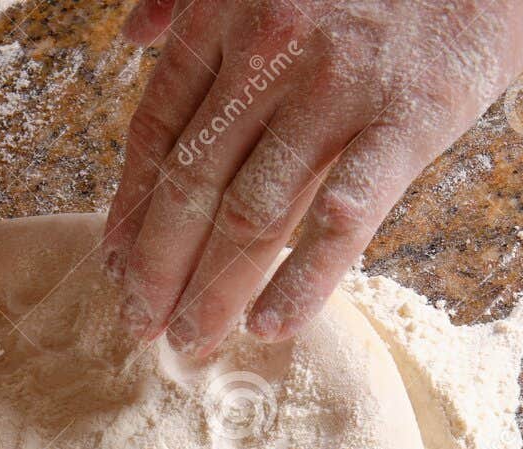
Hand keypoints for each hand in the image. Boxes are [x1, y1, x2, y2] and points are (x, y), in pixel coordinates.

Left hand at [103, 0, 522, 356]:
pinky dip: (302, 280)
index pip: (157, 129)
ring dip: (213, 289)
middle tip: (140, 325)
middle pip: (192, 183)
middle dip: (158, 266)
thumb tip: (137, 32)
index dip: (130, 206)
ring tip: (191, 342)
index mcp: (226, 10)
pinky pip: (341, 216)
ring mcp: (335, 88)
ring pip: (252, 212)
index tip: (114, 264)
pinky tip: (270, 327)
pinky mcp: (408, 119)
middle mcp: (267, 51)